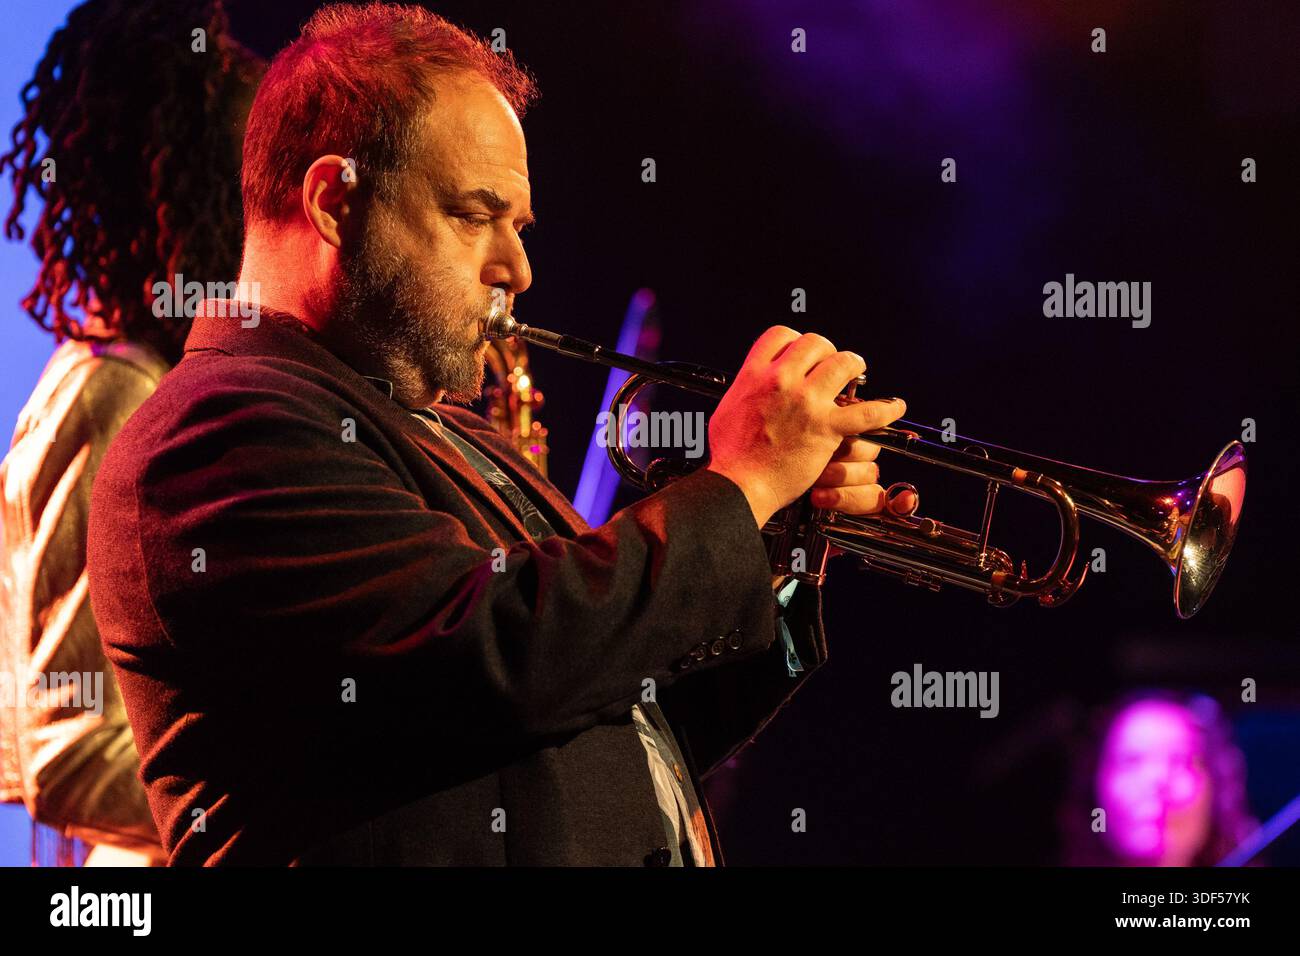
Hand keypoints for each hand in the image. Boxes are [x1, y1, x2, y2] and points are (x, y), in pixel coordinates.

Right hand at [705, 326, 908, 526]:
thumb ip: (746, 390)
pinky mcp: (826, 428)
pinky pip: (867, 412)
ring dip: (853, 366)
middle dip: (826, 351)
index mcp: (754, 374)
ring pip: (843, 363)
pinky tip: (893, 407)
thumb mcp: (728, 408)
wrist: (738, 484)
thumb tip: (754, 384)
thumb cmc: (730, 456)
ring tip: (856, 373)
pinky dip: (885, 409)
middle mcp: (781, 381)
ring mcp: (806, 402)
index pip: (780, 335)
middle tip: (830, 364)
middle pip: (814, 343)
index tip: (801, 353)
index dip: (795, 340)